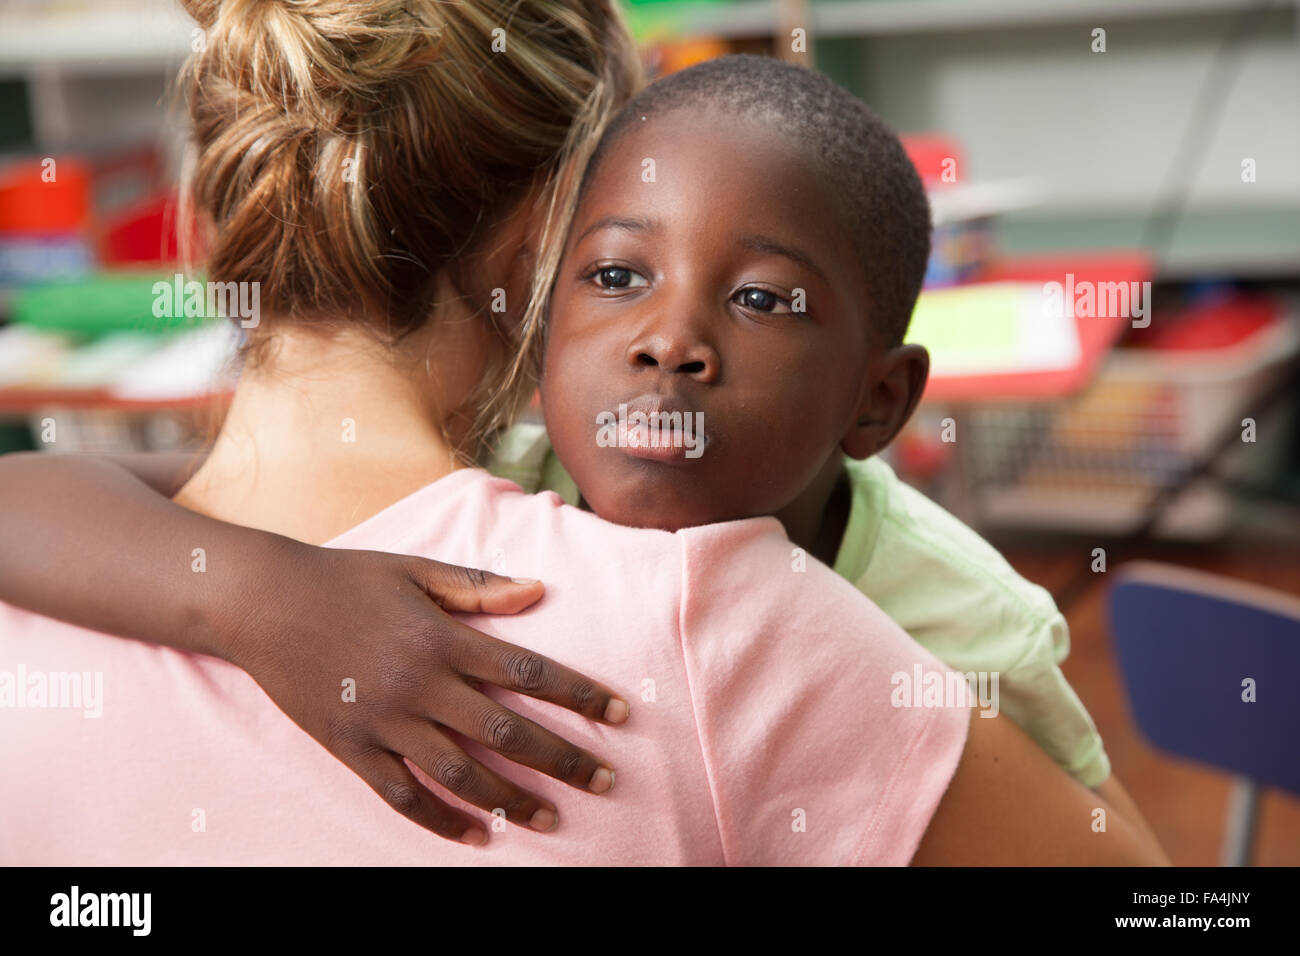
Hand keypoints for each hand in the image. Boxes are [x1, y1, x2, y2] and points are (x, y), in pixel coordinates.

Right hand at [224, 540, 626, 845]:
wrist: (263, 602)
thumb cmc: (346, 578)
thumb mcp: (416, 569)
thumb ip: (478, 585)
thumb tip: (539, 590)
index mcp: (443, 637)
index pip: (529, 671)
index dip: (580, 694)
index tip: (621, 713)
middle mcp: (421, 684)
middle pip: (506, 731)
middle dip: (562, 758)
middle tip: (605, 780)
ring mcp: (385, 721)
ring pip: (460, 773)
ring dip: (510, 800)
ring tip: (551, 818)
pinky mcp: (352, 748)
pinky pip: (402, 794)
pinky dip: (440, 820)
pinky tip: (476, 837)